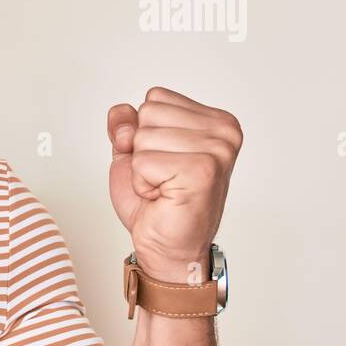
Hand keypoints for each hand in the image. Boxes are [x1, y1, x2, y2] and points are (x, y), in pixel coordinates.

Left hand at [107, 86, 241, 282]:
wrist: (168, 247)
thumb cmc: (157, 203)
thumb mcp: (134, 153)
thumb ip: (126, 124)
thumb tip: (121, 113)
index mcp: (216, 120)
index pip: (155, 98)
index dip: (145, 133)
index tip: (164, 161)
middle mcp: (224, 131)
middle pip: (147, 113)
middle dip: (142, 150)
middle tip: (163, 178)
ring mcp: (216, 150)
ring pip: (142, 137)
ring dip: (142, 169)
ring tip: (164, 187)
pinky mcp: (202, 170)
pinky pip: (142, 161)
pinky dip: (143, 183)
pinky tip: (164, 197)